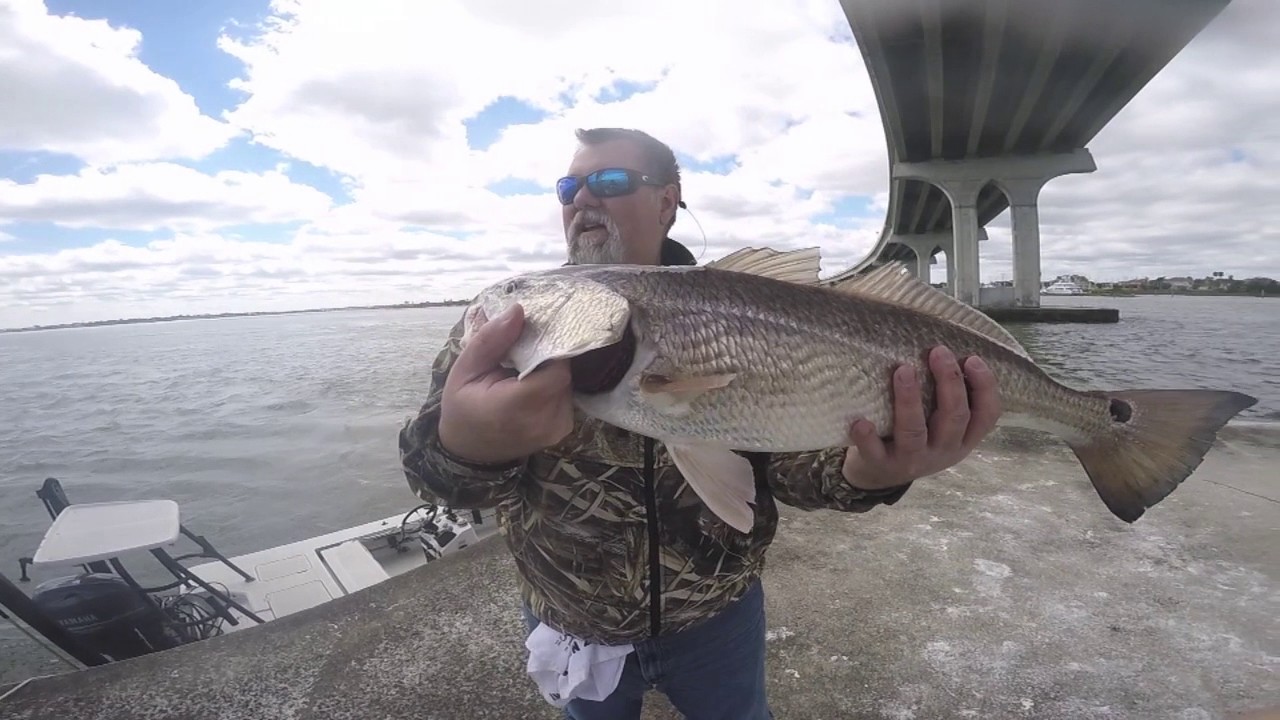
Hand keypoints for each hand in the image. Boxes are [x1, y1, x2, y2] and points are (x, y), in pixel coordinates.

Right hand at [438, 304, 574, 464]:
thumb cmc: (463, 409)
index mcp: (518, 407)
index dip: (547, 346)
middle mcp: (545, 421)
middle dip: (545, 357)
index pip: (556, 366)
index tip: (528, 335)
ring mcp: (558, 428)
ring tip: (521, 371)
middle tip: (520, 353)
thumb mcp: (465, 370)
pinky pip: (565, 393)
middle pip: (563, 372)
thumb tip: (518, 309)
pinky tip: (529, 386)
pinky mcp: (564, 428)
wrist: (471, 452)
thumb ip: (491, 341)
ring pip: (567, 381)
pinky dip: (550, 385)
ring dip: (548, 371)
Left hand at [842, 346, 1000, 489]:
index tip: (973, 359)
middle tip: (938, 351)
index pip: (987, 415)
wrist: (879, 476)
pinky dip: (867, 437)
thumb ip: (945, 398)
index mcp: (962, 438)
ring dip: (910, 400)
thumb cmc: (914, 437)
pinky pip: (874, 452)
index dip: (985, 387)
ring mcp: (913, 460)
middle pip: (954, 417)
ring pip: (915, 432)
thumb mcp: (939, 425)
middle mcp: (943, 450)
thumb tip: (946, 349)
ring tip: (903, 370)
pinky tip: (860, 421)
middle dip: (949, 382)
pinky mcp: (881, 465)